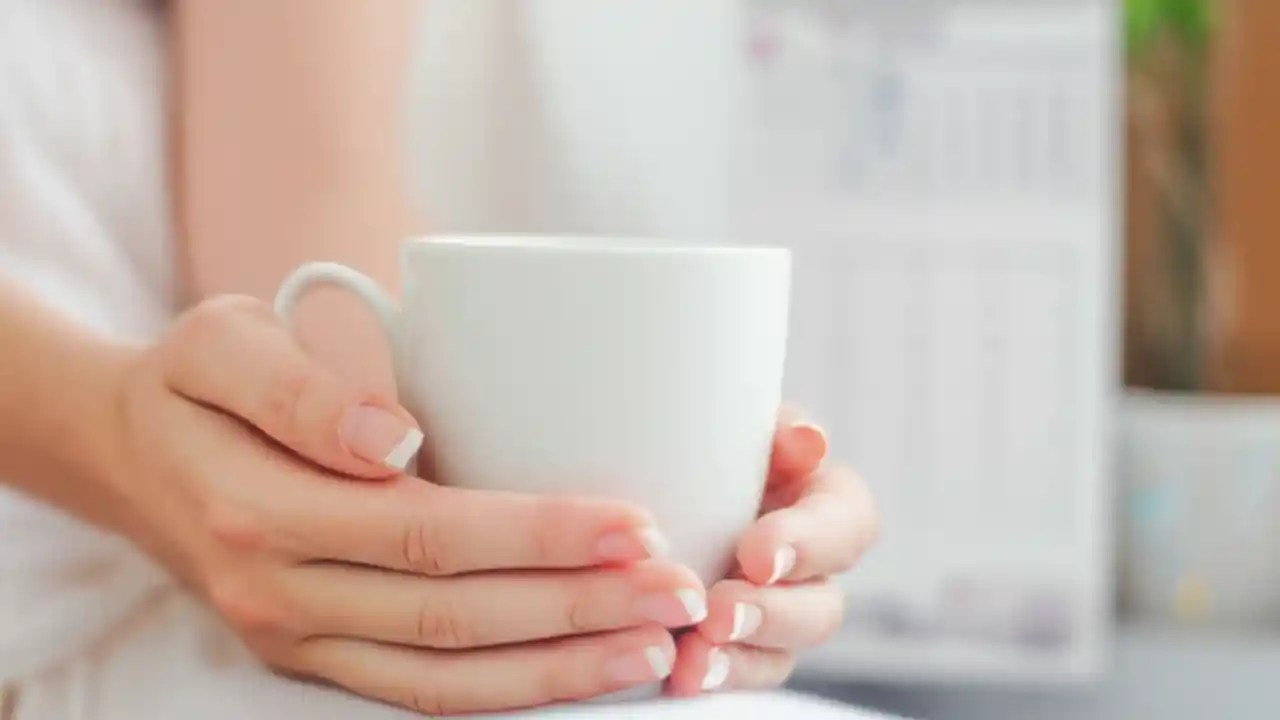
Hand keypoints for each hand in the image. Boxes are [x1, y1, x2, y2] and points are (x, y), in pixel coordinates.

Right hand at [101, 296, 706, 714]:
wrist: (126, 456)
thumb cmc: (194, 382)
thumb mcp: (219, 343)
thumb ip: (296, 386)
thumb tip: (392, 437)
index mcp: (261, 511)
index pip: (426, 533)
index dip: (538, 534)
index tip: (634, 521)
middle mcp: (279, 595)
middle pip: (455, 618)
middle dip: (580, 610)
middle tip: (681, 589)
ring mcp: (297, 641)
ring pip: (447, 678)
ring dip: (562, 669)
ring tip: (660, 646)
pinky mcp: (317, 657)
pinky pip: (424, 693)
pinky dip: (512, 691)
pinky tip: (586, 670)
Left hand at [666, 409, 878, 694]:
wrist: (637, 472)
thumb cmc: (692, 435)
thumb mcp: (728, 420)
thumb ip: (770, 429)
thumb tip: (808, 441)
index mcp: (819, 498)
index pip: (847, 522)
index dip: (810, 543)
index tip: (758, 555)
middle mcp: (806, 566)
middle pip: (820, 605)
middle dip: (771, 614)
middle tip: (718, 614)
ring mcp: (773, 617)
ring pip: (780, 652)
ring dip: (739, 657)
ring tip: (693, 660)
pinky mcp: (733, 651)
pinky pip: (736, 677)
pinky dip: (712, 677)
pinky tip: (679, 676)